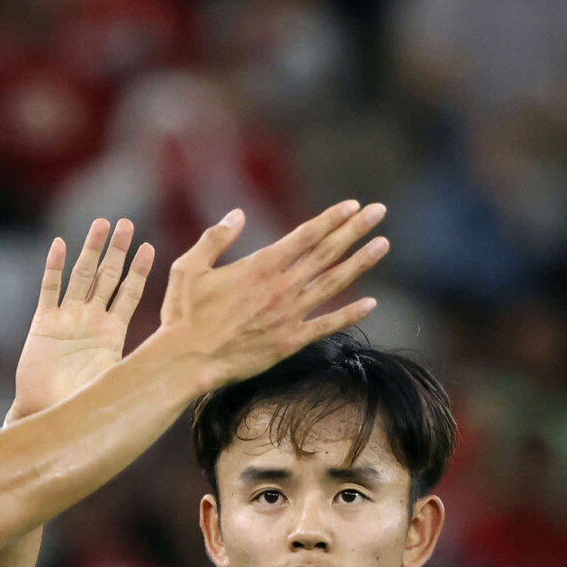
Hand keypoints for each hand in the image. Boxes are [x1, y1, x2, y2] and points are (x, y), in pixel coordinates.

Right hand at [13, 217, 155, 421]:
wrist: (48, 414)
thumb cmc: (84, 404)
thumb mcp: (117, 381)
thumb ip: (138, 369)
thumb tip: (175, 371)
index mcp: (112, 332)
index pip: (128, 294)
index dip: (138, 271)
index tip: (148, 248)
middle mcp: (91, 320)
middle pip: (106, 277)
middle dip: (116, 251)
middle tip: (126, 224)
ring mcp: (68, 318)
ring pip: (81, 276)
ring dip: (90, 250)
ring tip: (101, 224)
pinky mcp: (44, 323)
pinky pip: (50, 289)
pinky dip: (54, 267)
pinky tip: (60, 244)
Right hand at [150, 199, 390, 391]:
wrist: (187, 361)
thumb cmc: (183, 315)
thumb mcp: (189, 267)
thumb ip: (215, 238)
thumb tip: (236, 214)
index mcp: (260, 265)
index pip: (306, 235)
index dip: (332, 218)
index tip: (353, 205)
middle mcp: (281, 286)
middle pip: (327, 252)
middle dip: (355, 229)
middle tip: (379, 212)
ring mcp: (289, 315)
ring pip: (334, 284)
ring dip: (360, 262)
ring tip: (383, 244)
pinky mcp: (290, 342)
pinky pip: (327, 326)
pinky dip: (350, 314)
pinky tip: (371, 303)